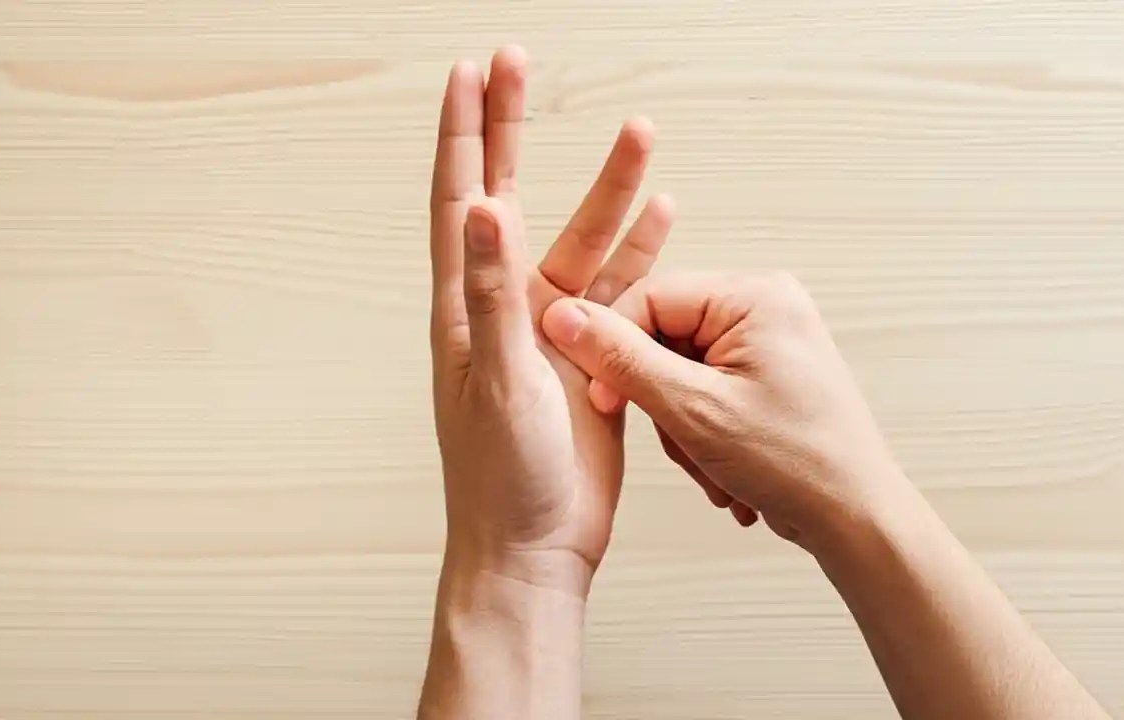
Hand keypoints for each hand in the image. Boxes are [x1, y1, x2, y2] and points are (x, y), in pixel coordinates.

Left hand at [429, 47, 673, 595]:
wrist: (536, 547)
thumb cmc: (500, 479)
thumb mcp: (494, 382)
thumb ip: (490, 295)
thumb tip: (485, 208)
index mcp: (465, 307)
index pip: (461, 197)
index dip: (463, 132)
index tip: (470, 72)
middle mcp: (504, 306)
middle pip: (515, 194)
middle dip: (515, 127)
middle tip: (520, 62)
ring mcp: (551, 328)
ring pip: (585, 239)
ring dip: (610, 188)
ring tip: (639, 132)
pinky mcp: (592, 354)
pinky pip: (622, 288)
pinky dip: (642, 250)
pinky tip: (662, 214)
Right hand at [539, 272, 907, 551]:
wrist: (857, 519)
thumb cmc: (796, 463)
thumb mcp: (693, 410)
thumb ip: (622, 359)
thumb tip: (564, 317)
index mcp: (754, 295)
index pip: (649, 295)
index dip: (614, 347)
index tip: (601, 399)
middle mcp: (765, 306)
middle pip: (662, 335)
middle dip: (661, 400)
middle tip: (684, 443)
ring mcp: (768, 342)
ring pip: (678, 371)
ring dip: (683, 428)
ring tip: (716, 466)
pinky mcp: (766, 376)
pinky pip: (704, 391)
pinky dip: (703, 435)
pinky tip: (728, 470)